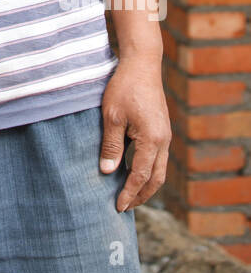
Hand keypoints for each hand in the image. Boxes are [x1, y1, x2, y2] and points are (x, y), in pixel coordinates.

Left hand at [99, 57, 170, 211]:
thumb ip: (111, 145)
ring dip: (146, 185)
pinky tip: (133, 171)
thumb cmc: (124, 88)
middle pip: (155, 178)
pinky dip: (148, 170)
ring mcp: (165, 135)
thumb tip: (108, 172)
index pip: (140, 176)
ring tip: (130, 195)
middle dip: (141, 195)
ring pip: (159, 170)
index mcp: (152, 140)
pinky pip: (158, 158)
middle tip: (125, 207)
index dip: (129, 193)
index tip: (118, 207)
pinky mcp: (161, 129)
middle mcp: (163, 141)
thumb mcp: (111, 116)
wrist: (142, 64)